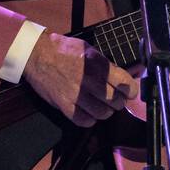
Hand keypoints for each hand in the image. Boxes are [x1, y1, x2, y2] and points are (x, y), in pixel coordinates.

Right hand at [22, 30, 138, 127]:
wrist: (37, 54)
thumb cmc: (65, 50)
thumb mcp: (90, 49)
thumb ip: (106, 65)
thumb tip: (123, 79)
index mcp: (97, 64)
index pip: (125, 84)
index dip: (132, 91)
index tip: (130, 92)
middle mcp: (89, 80)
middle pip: (115, 101)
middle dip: (118, 102)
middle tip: (114, 99)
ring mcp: (75, 94)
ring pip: (102, 113)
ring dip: (105, 111)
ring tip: (101, 106)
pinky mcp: (63, 105)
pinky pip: (83, 120)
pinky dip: (90, 119)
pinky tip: (88, 112)